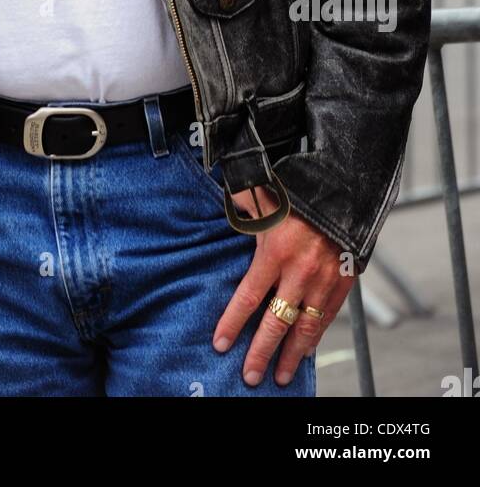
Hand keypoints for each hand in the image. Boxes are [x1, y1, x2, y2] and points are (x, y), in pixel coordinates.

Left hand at [212, 183, 355, 387]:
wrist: (346, 188)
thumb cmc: (299, 192)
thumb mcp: (265, 197)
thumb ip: (245, 207)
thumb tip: (228, 202)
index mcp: (275, 252)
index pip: (248, 298)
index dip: (233, 324)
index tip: (220, 344)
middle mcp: (300, 272)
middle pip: (276, 323)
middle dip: (261, 353)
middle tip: (250, 377)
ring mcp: (324, 280)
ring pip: (305, 328)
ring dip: (292, 356)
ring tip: (281, 377)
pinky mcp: (344, 283)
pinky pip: (327, 317)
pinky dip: (316, 337)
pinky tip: (306, 350)